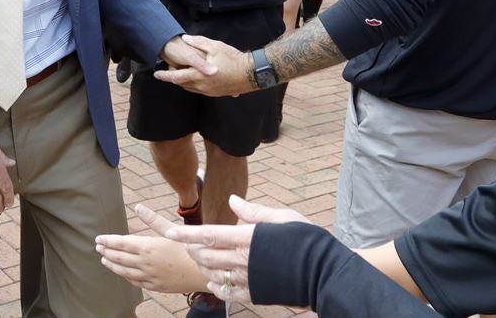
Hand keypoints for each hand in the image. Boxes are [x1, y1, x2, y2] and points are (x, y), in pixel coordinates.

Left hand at [96, 204, 206, 292]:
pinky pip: (135, 281)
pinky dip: (126, 276)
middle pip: (119, 257)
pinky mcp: (155, 286)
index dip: (108, 241)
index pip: (121, 243)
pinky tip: (123, 274)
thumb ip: (153, 219)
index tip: (98, 239)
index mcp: (148, 247)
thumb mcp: (172, 230)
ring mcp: (149, 276)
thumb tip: (138, 206)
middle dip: (107, 252)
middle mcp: (145, 263)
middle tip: (98, 248)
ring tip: (104, 260)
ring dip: (113, 265)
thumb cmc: (190, 248)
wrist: (203, 272)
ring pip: (124, 271)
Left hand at [156, 35, 254, 96]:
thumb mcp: (215, 46)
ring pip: (190, 88)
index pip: (176, 77)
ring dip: (183, 81)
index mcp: (199, 75)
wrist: (251, 74)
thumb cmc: (233, 59)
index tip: (156, 74)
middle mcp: (202, 86)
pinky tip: (196, 77)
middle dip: (174, 77)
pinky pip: (199, 90)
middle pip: (182, 84)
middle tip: (170, 69)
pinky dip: (193, 84)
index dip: (165, 76)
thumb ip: (198, 43)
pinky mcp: (216, 94)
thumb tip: (185, 39)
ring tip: (182, 72)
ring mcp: (209, 92)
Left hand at [164, 196, 310, 302]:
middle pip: (206, 256)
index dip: (188, 234)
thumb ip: (253, 212)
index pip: (209, 235)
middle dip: (193, 250)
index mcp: (248, 239)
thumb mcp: (282, 217)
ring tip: (203, 259)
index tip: (171, 232)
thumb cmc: (306, 240)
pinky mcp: (254, 294)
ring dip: (203, 266)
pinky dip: (217, 286)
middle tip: (190, 244)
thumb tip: (233, 200)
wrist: (324, 272)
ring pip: (213, 274)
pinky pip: (227, 293)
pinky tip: (216, 281)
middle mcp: (243, 260)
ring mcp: (247, 280)